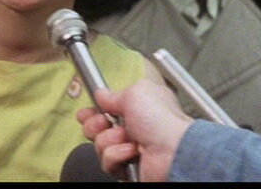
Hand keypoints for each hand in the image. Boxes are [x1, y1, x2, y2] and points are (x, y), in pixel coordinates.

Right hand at [76, 79, 193, 181]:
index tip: (86, 112)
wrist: (173, 152)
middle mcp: (134, 128)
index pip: (106, 109)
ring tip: (127, 138)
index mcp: (138, 108)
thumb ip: (114, 94)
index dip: (93, 111)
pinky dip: (116, 156)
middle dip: (96, 125)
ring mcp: (129, 149)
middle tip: (105, 123)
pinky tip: (130, 152)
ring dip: (109, 140)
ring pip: (100, 145)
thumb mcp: (136, 92)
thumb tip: (102, 94)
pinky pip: (107, 161)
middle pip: (97, 127)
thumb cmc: (162, 121)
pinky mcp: (127, 167)